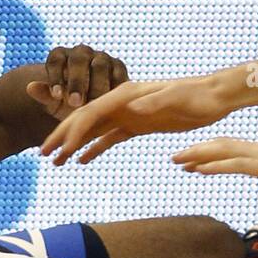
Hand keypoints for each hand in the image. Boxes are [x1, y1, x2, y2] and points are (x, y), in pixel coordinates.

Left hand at [26, 44, 129, 120]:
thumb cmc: (67, 105)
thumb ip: (44, 94)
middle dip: (77, 81)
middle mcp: (81, 53)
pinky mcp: (119, 67)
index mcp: (61, 57)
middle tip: (75, 103)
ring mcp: (101, 58)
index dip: (56, 76)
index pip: (56, 59)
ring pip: (100, 65)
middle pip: (79, 58)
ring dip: (97, 85)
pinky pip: (118, 74)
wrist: (93, 110)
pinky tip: (112, 104)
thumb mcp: (55, 103)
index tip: (56, 96)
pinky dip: (115, 88)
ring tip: (94, 106)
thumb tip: (29, 87)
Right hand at [42, 76, 231, 163]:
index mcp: (125, 94)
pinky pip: (110, 138)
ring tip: (56, 162)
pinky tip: (82, 162)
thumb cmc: (196, 96)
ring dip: (74, 145)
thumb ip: (154, 102)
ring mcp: (128, 114)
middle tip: (44, 155)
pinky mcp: (137, 125)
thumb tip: (132, 106)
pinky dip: (94, 148)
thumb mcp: (176, 97)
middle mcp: (122, 103)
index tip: (63, 151)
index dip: (74, 132)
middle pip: (84, 120)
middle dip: (63, 137)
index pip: (91, 113)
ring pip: (93, 131)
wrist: (213, 98)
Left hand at [173, 138, 257, 208]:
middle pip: (225, 147)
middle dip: (198, 152)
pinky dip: (218, 165)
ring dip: (201, 156)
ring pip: (227, 152)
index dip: (210, 155)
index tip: (190, 162)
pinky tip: (201, 169)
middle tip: (175, 157)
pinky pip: (241, 165)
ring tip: (178, 160)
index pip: (234, 152)